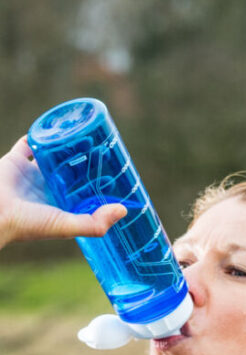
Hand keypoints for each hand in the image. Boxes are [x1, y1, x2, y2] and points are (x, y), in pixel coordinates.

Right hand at [0, 136, 124, 249]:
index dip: (99, 183)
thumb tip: (123, 210)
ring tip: (83, 134)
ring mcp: (30, 175)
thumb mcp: (65, 226)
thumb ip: (94, 223)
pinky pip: (27, 145)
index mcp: (59, 204)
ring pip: (51, 157)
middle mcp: (46, 189)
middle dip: (85, 161)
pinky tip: (53, 127)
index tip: (116, 171)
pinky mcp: (14, 161)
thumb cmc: (27, 223)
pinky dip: (38, 136)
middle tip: (102, 148)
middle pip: (70, 171)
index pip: (84, 191)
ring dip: (65, 147)